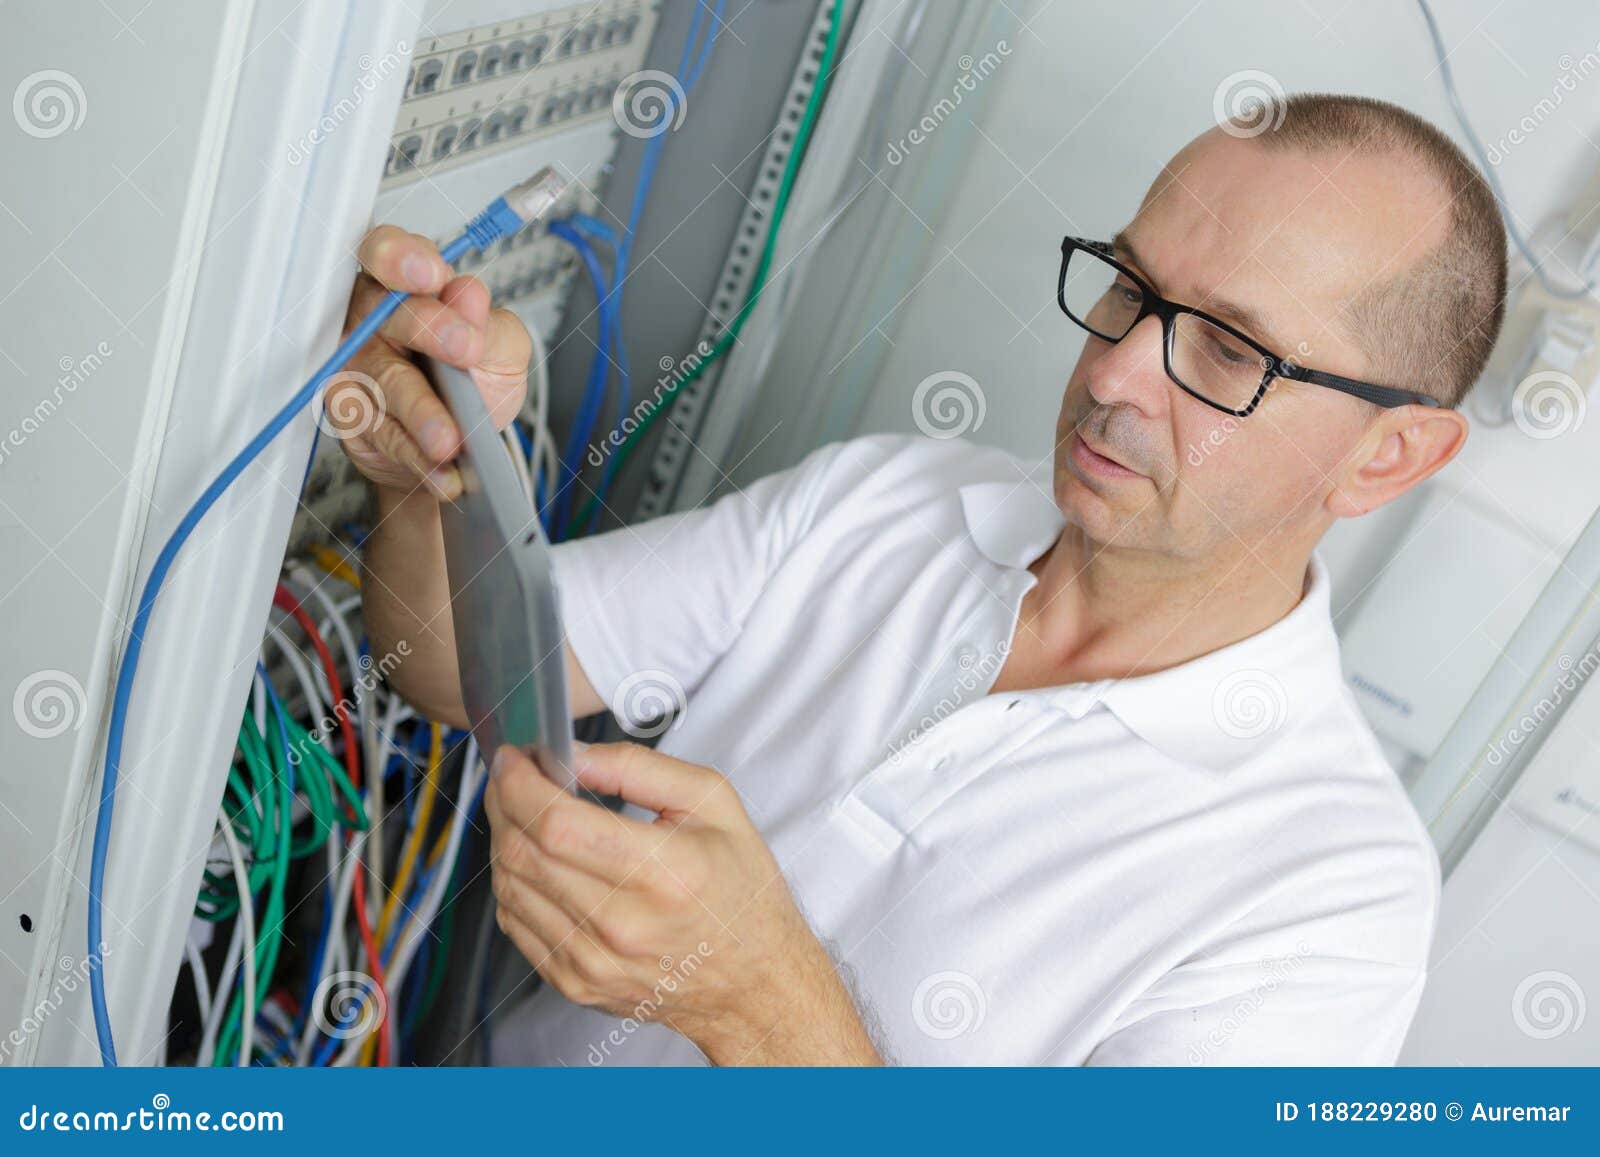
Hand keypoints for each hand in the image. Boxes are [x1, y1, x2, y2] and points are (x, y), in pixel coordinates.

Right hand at [333, 226, 532, 499]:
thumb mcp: (503, 349)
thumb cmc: (475, 380)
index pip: (386, 251)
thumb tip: (469, 297)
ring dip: (421, 413)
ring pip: (383, 382)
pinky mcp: (350, 414)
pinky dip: (416, 456)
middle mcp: (373, 318)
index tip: (432, 276)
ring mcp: (356, 365)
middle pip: (385, 314)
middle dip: (428, 330)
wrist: (462, 448)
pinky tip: (443, 471)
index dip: (401, 258)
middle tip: (466, 352)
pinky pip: (381, 434)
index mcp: (408, 284)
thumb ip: (490, 325)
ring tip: (451, 439)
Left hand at [484, 741, 882, 1064]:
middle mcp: (621, 926)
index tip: (514, 756)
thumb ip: (638, 767)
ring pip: (510, 888)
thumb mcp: (713, 803)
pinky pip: (515, 924)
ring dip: (504, 839)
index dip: (519, 783)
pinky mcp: (574, 984)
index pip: (556, 824)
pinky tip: (535, 859)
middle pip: (523, 853)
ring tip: (522, 811)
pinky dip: (514, 882)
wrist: (754, 982)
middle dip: (503, 801)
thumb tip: (572, 756)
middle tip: (512, 774)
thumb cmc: (741, 890)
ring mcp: (592, 963)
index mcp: (662, 873)